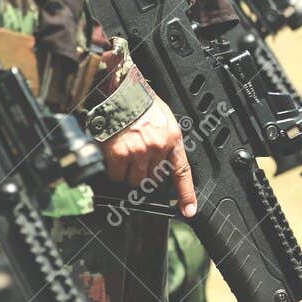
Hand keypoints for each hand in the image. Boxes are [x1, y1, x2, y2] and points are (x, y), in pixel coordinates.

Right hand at [100, 96, 197, 216]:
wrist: (119, 91)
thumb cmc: (139, 102)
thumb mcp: (163, 120)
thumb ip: (165, 142)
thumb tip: (160, 163)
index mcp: (172, 139)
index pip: (181, 172)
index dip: (186, 194)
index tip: (188, 210)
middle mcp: (158, 147)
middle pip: (152, 180)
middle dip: (143, 174)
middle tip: (136, 160)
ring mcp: (139, 152)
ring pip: (134, 181)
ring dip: (127, 174)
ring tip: (124, 155)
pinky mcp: (120, 154)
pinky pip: (117, 175)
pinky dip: (113, 170)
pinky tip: (113, 156)